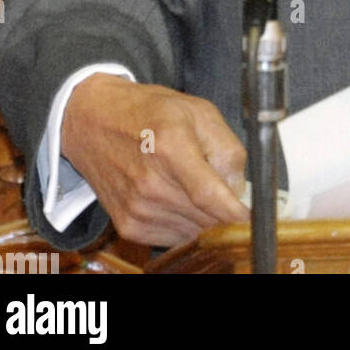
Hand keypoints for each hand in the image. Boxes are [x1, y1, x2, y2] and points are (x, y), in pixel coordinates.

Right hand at [61, 74, 248, 246]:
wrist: (94, 121)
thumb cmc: (149, 111)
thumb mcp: (199, 111)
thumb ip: (227, 149)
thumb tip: (238, 189)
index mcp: (171, 148)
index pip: (211, 196)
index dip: (237, 214)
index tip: (254, 219)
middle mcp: (151, 184)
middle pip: (205, 219)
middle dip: (226, 213)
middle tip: (231, 197)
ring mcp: (137, 208)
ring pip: (192, 232)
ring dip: (205, 220)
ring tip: (199, 190)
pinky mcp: (128, 225)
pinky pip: (172, 238)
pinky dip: (186, 226)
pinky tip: (180, 200)